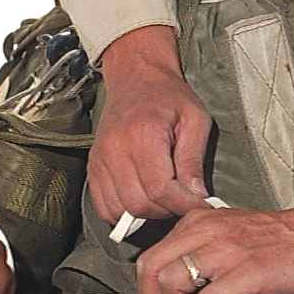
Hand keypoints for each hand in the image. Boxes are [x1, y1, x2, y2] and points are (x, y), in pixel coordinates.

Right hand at [88, 27, 212, 223]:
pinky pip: (104, 206)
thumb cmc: (169, 97)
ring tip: (163, 198)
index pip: (160, 188)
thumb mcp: (195, 120)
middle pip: (139, 204)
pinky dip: (125, 212)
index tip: (200, 204)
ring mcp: (99, 160)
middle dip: (166, 210)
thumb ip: (194, 159)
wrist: (136, 79)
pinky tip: (143, 198)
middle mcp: (114, 149)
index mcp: (142, 135)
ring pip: (120, 210)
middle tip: (182, 199)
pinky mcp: (93, 167)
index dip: (183, 204)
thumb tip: (198, 195)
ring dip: (146, 214)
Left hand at [136, 188, 293, 293]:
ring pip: (172, 284)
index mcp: (198, 223)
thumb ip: (203, 255)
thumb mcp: (230, 235)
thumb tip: (180, 293)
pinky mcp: (247, 272)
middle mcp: (205, 232)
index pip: (150, 259)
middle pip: (151, 272)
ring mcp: (225, 251)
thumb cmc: (284, 241)